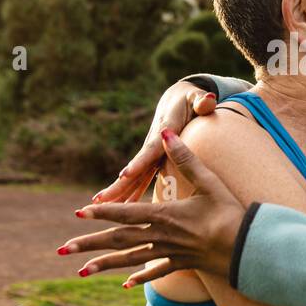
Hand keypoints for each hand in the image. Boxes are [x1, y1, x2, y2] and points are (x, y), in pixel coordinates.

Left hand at [61, 129, 245, 284]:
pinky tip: (125, 284)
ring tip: (80, 271)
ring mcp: (168, 253)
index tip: (80, 213)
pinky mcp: (180, 263)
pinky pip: (155, 272)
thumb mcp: (208, 182)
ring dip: (103, 265)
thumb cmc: (230, 213)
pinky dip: (139, 278)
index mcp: (164, 215)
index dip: (102, 212)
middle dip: (88, 244)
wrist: (247, 249)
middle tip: (61, 250)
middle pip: (118, 240)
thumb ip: (185, 158)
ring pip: (129, 260)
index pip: (125, 213)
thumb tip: (166, 134)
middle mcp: (160, 237)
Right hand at [90, 81, 217, 204]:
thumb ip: (203, 101)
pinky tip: (119, 207)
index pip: (151, 149)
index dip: (139, 161)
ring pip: (133, 175)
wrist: (176, 98)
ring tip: (98, 206)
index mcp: (164, 131)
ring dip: (117, 190)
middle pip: (135, 167)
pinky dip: (128, 191)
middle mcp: (153, 144)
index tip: (124, 174)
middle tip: (100, 200)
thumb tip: (207, 101)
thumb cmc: (190, 99)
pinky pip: (139, 178)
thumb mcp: (197, 98)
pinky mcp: (151, 159)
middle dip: (118, 184)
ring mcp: (150, 153)